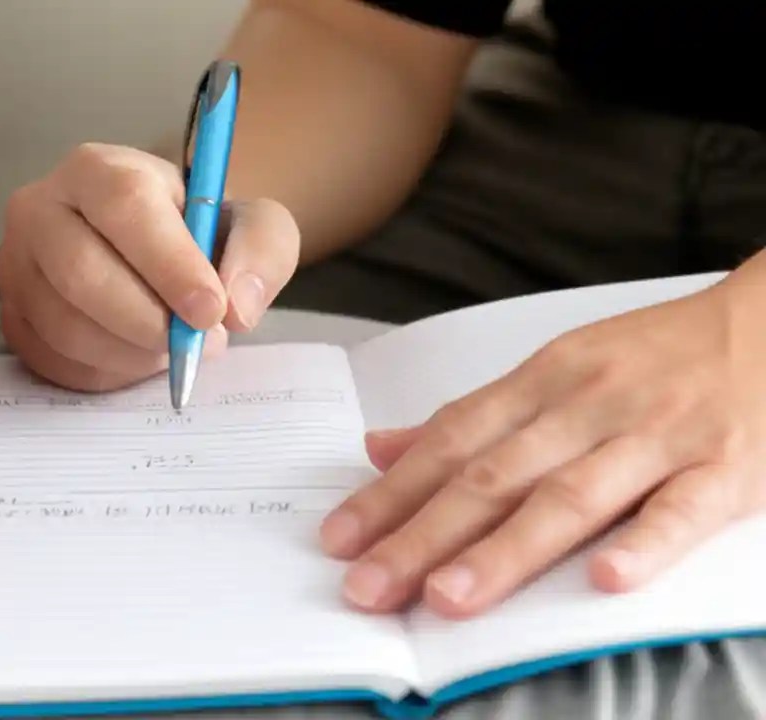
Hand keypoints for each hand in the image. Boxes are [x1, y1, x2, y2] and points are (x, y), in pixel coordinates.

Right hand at [0, 143, 299, 390]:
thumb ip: (262, 252)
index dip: (169, 265)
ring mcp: (16, 266)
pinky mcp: (12, 317)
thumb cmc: (197, 233)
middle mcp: (40, 209)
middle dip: (148, 322)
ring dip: (133, 353)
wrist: (154, 253)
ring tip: (174, 347)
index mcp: (98, 170)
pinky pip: (54, 361)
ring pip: (67, 327)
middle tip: (198, 344)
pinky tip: (138, 355)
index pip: (125, 207)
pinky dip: (107, 371)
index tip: (211, 310)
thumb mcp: (252, 225)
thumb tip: (237, 307)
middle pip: (82, 274)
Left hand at [320, 279, 765, 618]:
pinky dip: (645, 543)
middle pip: (492, 477)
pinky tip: (604, 578)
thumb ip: (472, 419)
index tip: (340, 537)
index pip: (451, 442)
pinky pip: (681, 509)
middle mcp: (588, 406)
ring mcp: (656, 436)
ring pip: (570, 497)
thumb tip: (380, 450)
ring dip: (505, 550)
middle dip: (422, 535)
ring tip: (448, 595)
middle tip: (367, 586)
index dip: (392, 493)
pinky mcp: (724, 468)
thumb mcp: (556, 371)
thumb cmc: (654, 357)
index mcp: (542, 382)